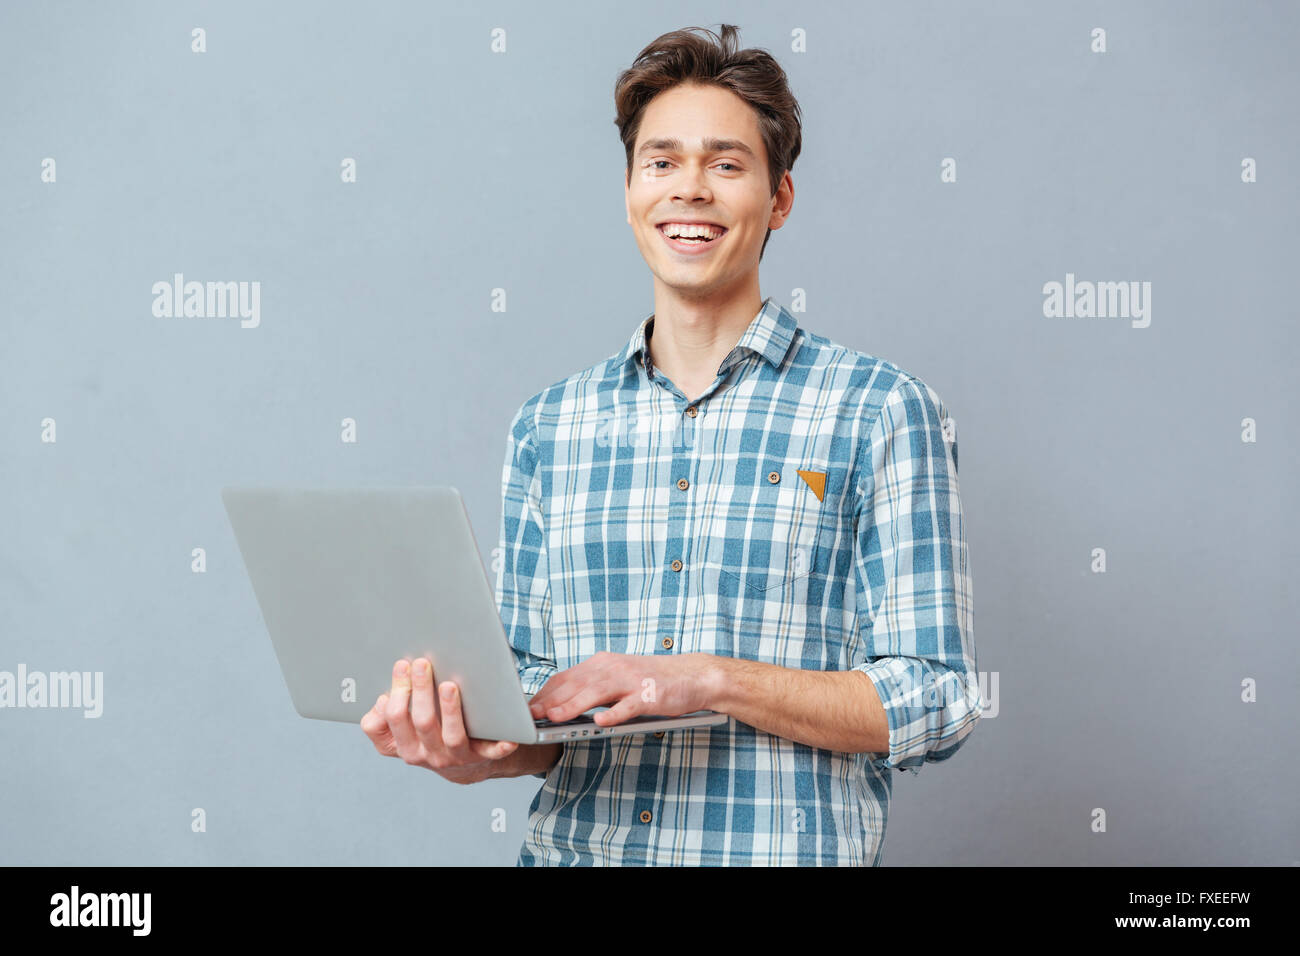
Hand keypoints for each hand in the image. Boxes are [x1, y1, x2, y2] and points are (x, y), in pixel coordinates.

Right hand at [360, 657, 518, 784]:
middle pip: (420, 722)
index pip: (390, 722)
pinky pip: (491, 752)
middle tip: (422, 663)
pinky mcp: (481, 757)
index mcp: (404, 746)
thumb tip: (380, 699)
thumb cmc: (431, 736)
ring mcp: (455, 757)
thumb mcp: (403, 731)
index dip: (393, 696)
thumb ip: (385, 717)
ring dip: (450, 709)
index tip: (402, 666)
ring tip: (449, 686)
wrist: (464, 766)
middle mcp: (427, 754)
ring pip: (451, 735)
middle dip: (420, 691)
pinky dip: (500, 745)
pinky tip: (508, 736)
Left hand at [527, 651, 719, 726]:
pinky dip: (614, 714)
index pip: (566, 677)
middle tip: (529, 715)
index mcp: (603, 663)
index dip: (544, 692)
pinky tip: (600, 722)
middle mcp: (614, 667)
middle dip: (550, 700)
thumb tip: (560, 705)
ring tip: (553, 717)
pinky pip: (628, 705)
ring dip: (573, 705)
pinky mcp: (650, 695)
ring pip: (597, 692)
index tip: (525, 708)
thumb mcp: (617, 679)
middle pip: (576, 683)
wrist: (693, 676)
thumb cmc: (651, 681)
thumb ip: (592, 688)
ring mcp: (632, 680)